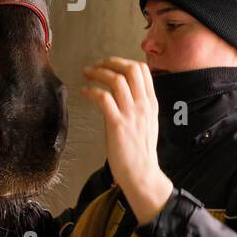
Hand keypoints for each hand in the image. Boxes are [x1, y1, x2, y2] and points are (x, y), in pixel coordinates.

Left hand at [80, 57, 173, 225]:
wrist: (141, 174)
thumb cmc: (140, 152)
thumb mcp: (147, 123)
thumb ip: (139, 106)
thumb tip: (125, 93)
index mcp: (151, 103)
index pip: (142, 70)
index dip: (123, 62)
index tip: (109, 64)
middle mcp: (143, 105)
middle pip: (130, 69)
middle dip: (110, 62)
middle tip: (96, 65)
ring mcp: (131, 114)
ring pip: (116, 80)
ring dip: (98, 73)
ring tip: (87, 74)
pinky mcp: (117, 124)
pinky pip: (104, 98)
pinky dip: (92, 90)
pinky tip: (85, 92)